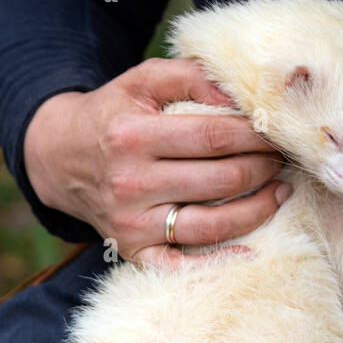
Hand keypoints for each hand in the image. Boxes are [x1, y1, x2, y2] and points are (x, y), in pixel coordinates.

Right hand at [23, 57, 289, 265]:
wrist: (61, 157)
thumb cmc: (114, 113)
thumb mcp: (144, 80)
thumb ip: (194, 75)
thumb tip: (245, 96)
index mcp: (132, 136)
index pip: (214, 137)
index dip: (257, 135)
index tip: (278, 131)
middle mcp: (130, 183)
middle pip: (220, 181)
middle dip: (263, 168)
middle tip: (281, 158)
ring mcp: (130, 223)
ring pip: (211, 225)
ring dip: (257, 209)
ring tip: (279, 191)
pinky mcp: (131, 249)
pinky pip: (181, 267)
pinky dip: (217, 264)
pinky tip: (250, 251)